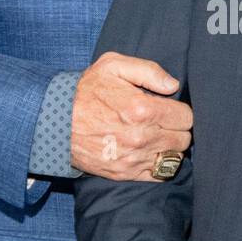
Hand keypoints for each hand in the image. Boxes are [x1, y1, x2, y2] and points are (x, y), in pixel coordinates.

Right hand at [71, 51, 191, 179]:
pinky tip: (150, 151)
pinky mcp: (126, 174)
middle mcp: (141, 137)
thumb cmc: (86, 90)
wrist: (55, 121)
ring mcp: (133, 159)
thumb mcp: (113, 65)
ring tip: (157, 136)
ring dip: (170, 147)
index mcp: (142, 109)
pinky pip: (160, 174)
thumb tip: (173, 85)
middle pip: (184, 139)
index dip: (180, 111)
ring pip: (174, 157)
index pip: (186, 117)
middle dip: (177, 129)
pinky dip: (160, 164)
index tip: (170, 108)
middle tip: (163, 122)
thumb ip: (149, 71)